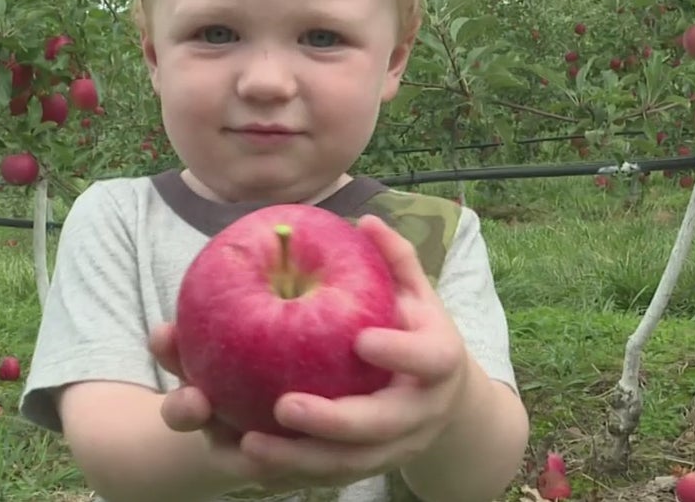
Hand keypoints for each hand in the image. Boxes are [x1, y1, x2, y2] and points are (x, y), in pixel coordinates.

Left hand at [149, 214, 473, 491]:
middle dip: (333, 421)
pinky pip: (326, 476)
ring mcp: (396, 448)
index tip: (361, 340)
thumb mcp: (417, 295)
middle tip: (284, 405)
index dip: (399, 354)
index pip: (427, 359)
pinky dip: (288, 470)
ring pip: (348, 463)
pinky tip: (245, 458)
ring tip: (249, 443)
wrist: (449, 404)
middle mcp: (422, 412)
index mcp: (440, 362)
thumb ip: (396, 260)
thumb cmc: (419, 332)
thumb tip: (366, 218)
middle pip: (380, 425)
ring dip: (299, 458)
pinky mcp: (368, 468)